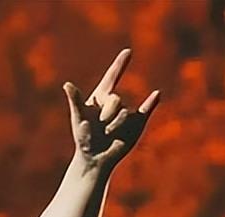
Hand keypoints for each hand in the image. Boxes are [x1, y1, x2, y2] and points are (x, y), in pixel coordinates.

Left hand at [63, 49, 159, 171]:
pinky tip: (157, 94)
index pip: (112, 76)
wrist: (95, 158)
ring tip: (108, 134)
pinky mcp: (137, 123)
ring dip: (115, 125)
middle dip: (108, 114)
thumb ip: (75, 100)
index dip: (120, 64)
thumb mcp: (78, 118)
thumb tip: (67, 84)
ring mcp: (127, 112)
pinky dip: (152, 102)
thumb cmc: (83, 138)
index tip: (128, 51)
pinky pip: (146, 110)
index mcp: (100, 97)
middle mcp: (115, 102)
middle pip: (116, 100)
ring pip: (125, 112)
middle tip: (101, 126)